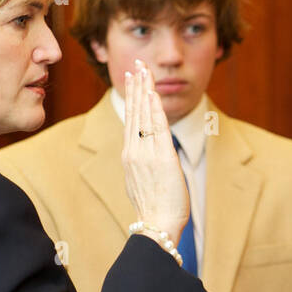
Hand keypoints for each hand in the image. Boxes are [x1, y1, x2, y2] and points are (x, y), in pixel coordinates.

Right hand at [122, 59, 187, 244]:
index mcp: (130, 158)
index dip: (132, 99)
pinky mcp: (161, 158)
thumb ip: (143, 166)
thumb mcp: (142, 183)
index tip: (132, 80)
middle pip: (135, 113)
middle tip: (137, 65)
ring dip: (145, 91)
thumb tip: (148, 159)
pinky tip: (153, 93)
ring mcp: (146, 154)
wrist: (157, 226)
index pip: (131, 120)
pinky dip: (154, 109)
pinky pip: (157, 128)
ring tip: (144, 71)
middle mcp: (134, 152)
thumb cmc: (155, 210)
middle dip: (136, 87)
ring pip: (144, 116)